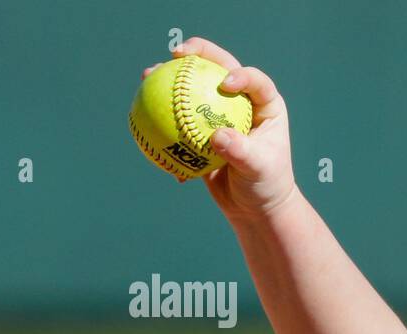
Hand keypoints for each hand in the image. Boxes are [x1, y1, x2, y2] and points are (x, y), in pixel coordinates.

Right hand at [141, 38, 297, 221]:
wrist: (253, 208)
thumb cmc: (265, 186)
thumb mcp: (258, 170)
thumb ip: (241, 151)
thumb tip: (217, 136)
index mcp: (264, 106)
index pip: (254, 80)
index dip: (240, 73)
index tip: (224, 83)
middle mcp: (243, 103)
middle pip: (219, 68)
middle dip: (198, 53)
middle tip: (176, 52)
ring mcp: (220, 114)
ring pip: (193, 88)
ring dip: (169, 78)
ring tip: (147, 75)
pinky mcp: (201, 129)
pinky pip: (178, 118)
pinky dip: (161, 117)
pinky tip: (141, 116)